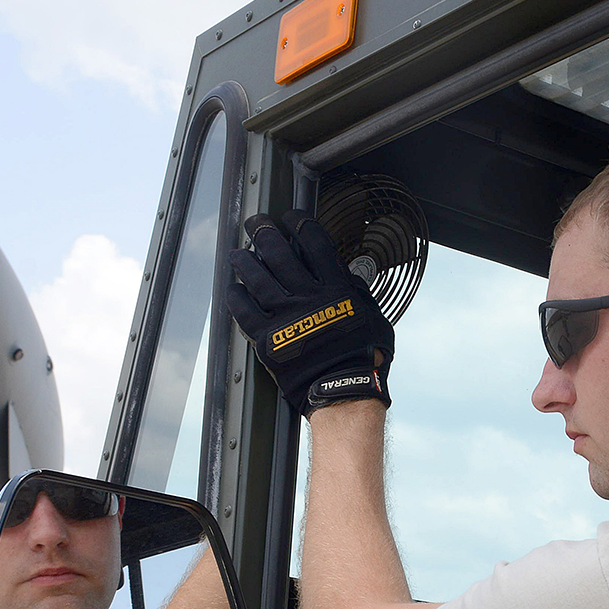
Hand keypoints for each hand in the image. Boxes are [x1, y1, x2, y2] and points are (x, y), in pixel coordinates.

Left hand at [224, 210, 393, 414]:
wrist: (344, 391)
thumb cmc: (363, 358)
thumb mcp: (375, 318)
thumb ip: (358, 293)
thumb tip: (349, 276)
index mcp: (336, 288)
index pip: (314, 243)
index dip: (300, 224)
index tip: (291, 218)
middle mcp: (308, 296)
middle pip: (279, 252)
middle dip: (264, 231)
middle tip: (255, 223)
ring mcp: (285, 316)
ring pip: (256, 277)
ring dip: (244, 260)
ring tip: (238, 252)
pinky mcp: (267, 338)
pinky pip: (243, 311)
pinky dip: (236, 296)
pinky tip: (232, 287)